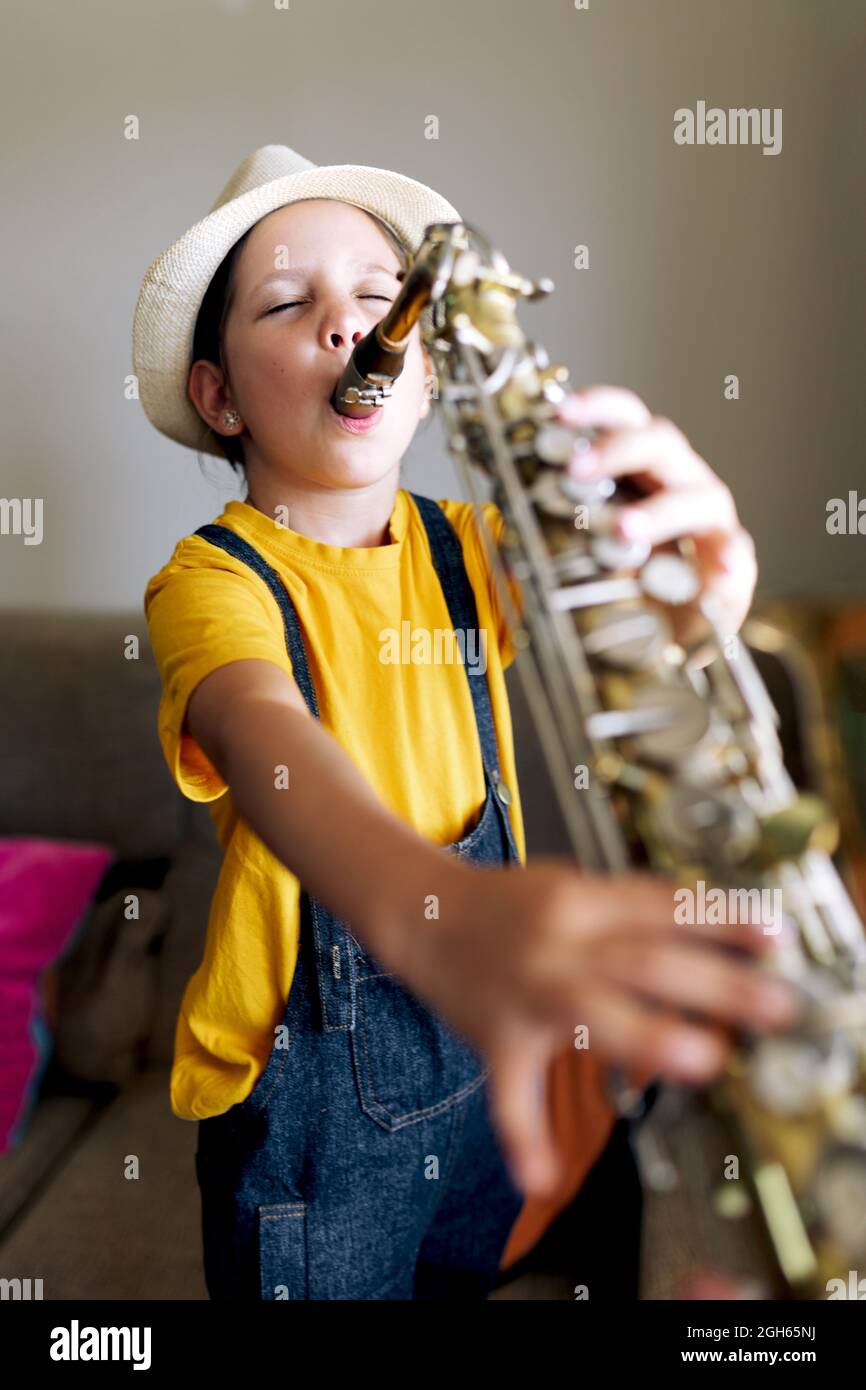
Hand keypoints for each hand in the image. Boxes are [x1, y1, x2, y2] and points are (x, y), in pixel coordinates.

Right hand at [399, 856, 799, 1198]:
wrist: (421, 912)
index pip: (661, 907)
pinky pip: (508, 1093)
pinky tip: (541, 1175)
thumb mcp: (573, 886)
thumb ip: (634, 910)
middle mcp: (558, 943)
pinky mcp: (496, 1038)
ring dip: (649, 1036)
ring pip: (590, 1014)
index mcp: (582, 901)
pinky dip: (522, 1136)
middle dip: (715, 985)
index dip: (720, 920)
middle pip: (643, 961)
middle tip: (776, 1006)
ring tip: (703, 1059)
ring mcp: (526, 992)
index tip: (772, 935)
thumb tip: (712, 928)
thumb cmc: (508, 905)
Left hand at [556, 386, 757, 645]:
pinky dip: (730, 562)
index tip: (558, 413)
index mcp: (642, 463)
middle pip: (660, 442)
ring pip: (697, 498)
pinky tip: (719, 573)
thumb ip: (554, 514)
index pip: (625, 418)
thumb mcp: (584, 536)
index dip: (595, 407)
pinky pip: (736, 558)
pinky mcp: (733, 564)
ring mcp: (711, 519)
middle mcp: (680, 479)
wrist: (665, 628)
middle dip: (616, 451)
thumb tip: (500, 505)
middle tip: (575, 473)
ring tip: (624, 530)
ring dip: (658, 512)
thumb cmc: (622, 568)